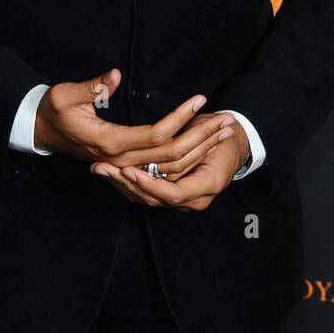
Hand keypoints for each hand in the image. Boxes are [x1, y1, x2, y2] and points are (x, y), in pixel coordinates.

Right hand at [34, 70, 237, 169]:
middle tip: (227, 118)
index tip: (200, 99)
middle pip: (172, 154)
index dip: (181, 117)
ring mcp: (126, 167)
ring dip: (201, 148)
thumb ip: (91, 87)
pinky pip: (164, 168)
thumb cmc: (54, 110)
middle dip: (202, 136)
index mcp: (111, 143)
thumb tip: (114, 75)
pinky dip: (188, 158)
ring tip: (224, 129)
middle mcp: (122, 160)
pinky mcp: (129, 167)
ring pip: (172, 165)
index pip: (157, 134)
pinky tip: (205, 144)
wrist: (45, 131)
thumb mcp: (64, 95)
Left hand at [90, 112, 249, 209]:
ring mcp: (182, 200)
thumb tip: (170, 137)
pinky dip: (127, 185)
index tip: (128, 169)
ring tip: (99, 169)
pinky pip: (146, 195)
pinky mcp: (171, 194)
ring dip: (120, 183)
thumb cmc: (224, 133)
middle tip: (101, 168)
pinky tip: (109, 173)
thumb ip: (197, 137)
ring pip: (145, 198)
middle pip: (153, 198)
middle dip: (124, 183)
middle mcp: (194, 198)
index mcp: (207, 185)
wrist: (234, 141)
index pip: (171, 194)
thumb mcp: (216, 133)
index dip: (149, 183)